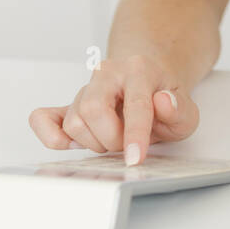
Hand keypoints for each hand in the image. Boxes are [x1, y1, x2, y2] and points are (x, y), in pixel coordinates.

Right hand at [28, 55, 199, 165]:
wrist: (149, 84)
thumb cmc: (165, 99)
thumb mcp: (186, 110)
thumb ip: (180, 110)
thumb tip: (163, 102)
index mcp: (139, 70)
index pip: (135, 104)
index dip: (135, 134)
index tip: (135, 158)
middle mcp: (107, 73)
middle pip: (93, 110)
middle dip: (112, 139)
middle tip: (127, 144)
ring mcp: (85, 88)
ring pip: (74, 122)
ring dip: (95, 142)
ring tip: (112, 138)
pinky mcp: (67, 105)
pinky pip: (42, 118)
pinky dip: (50, 135)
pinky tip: (71, 143)